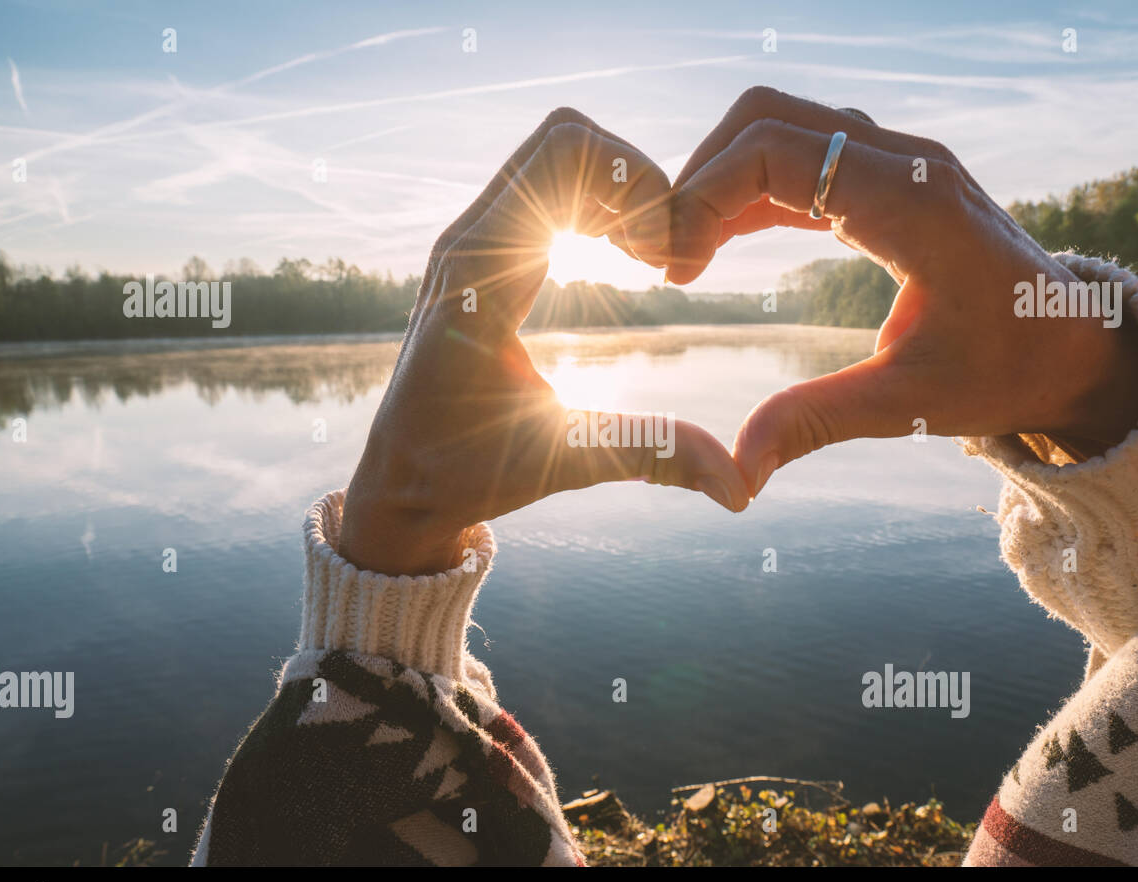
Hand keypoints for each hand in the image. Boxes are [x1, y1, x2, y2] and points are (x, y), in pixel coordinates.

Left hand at [339, 109, 749, 576]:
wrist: (397, 479)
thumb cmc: (463, 472)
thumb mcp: (564, 460)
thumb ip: (652, 455)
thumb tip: (740, 486)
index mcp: (481, 277)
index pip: (563, 157)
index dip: (637, 185)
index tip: (662, 261)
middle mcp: (468, 240)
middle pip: (564, 138)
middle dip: (633, 179)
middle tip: (660, 255)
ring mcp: (470, 239)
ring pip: (554, 155)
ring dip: (615, 190)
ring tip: (645, 259)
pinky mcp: (478, 249)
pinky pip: (543, 186)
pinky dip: (593, 203)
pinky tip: (618, 261)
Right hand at [667, 87, 1137, 494]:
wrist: (1073, 345)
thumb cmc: (1006, 369)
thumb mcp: (910, 403)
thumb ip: (816, 422)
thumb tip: (735, 473)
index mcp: (910, 204)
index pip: (773, 151)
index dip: (702, 198)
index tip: (672, 269)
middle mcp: (905, 162)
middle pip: (766, 119)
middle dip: (699, 177)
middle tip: (662, 255)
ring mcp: (900, 162)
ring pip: (781, 126)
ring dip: (721, 178)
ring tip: (681, 253)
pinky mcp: (892, 178)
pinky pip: (805, 157)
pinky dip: (750, 189)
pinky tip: (718, 245)